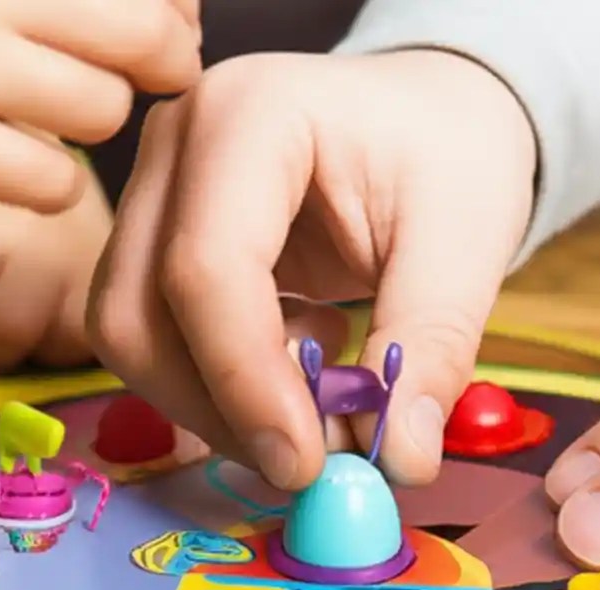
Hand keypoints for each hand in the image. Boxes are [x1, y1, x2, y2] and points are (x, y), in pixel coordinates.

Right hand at [0, 0, 199, 211]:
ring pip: (102, 109)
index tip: (170, 24)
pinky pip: (52, 181)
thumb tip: (175, 12)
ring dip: (97, 125)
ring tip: (51, 122)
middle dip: (169, 64)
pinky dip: (51, 187)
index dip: (173, 9)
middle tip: (156, 79)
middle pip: (143, 34)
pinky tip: (17, 173)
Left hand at [0, 182, 111, 370]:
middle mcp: (44, 244)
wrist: (62, 173)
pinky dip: (63, 349)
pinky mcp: (126, 292)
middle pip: (1, 340)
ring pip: (50, 351)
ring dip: (25, 352)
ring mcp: (93, 269)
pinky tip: (50, 324)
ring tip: (14, 323)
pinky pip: (89, 349)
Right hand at [88, 51, 535, 488]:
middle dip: (220, 410)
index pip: (207, 268)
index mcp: (251, 114)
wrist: (434, 115)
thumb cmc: (452, 152)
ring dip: (216, 407)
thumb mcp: (467, 241)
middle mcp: (176, 143)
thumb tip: (400, 459)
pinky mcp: (158, 237)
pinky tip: (301, 359)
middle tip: (312, 462)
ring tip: (321, 398)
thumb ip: (432, 346)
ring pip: (132, 336)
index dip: (246, 382)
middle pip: (140, 310)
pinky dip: (220, 385)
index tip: (307, 465)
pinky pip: (155, 336)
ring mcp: (155, 189)